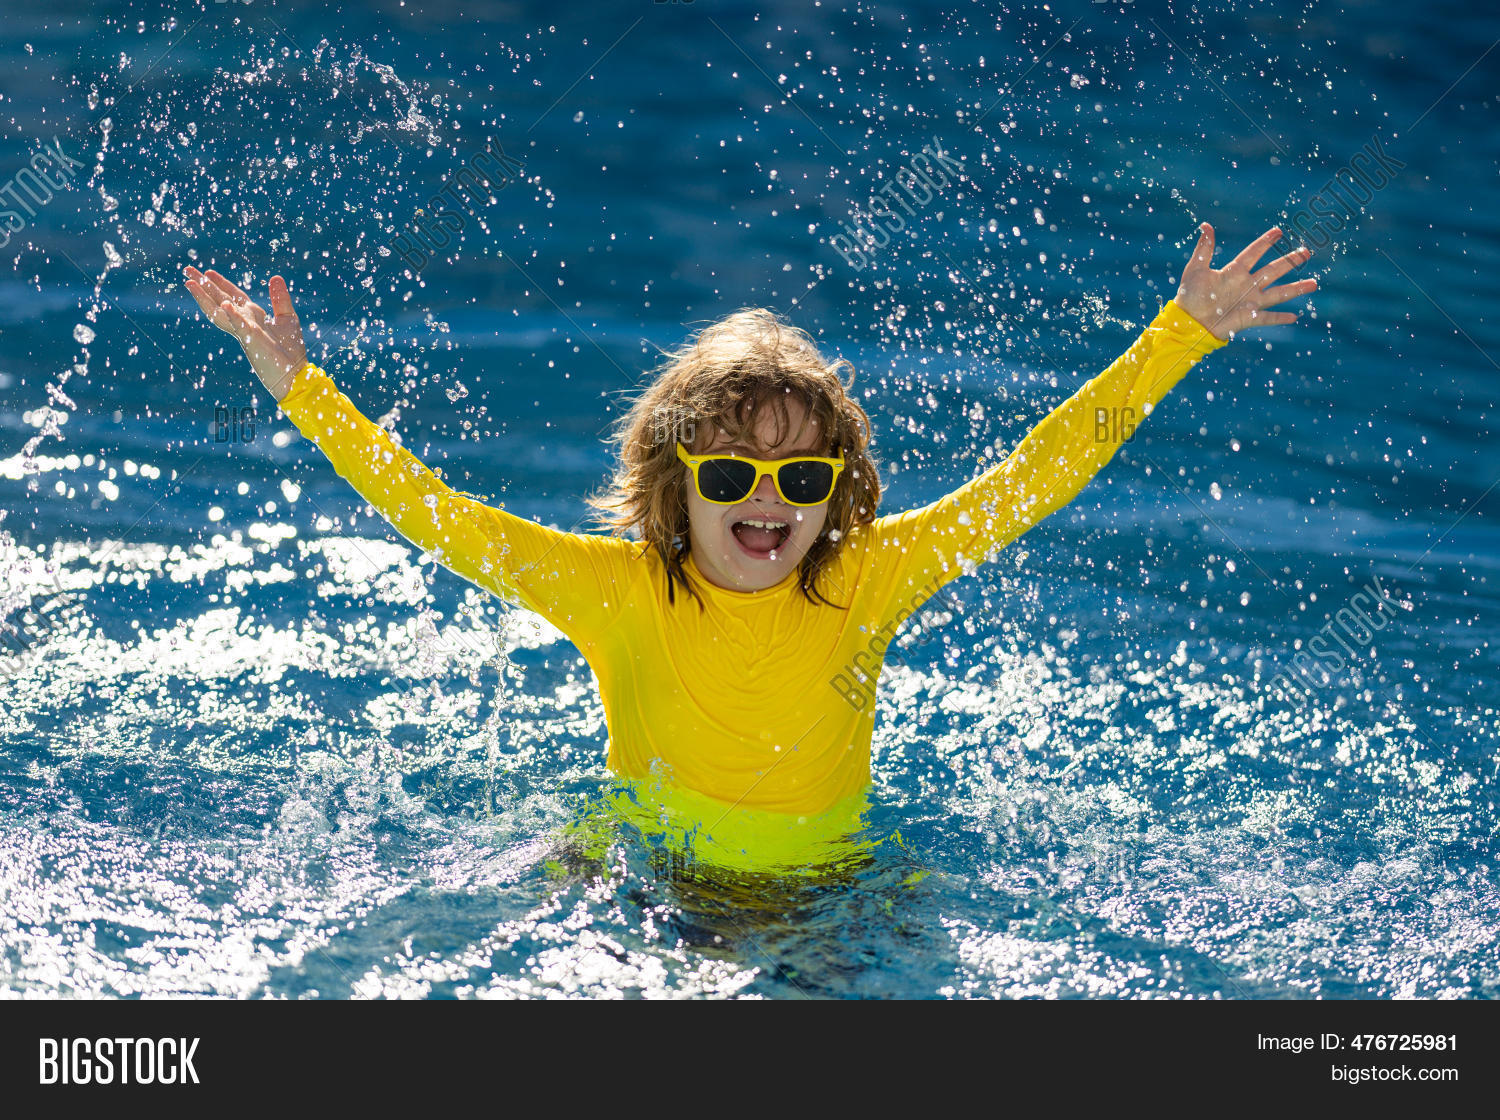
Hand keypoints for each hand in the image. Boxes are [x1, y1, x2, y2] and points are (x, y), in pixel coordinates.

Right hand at [184, 266, 307, 400]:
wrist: (294, 374)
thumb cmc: (291, 350)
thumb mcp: (287, 317)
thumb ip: (280, 298)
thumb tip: (275, 277)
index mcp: (252, 316)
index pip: (233, 296)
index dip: (220, 283)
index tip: (207, 272)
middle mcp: (244, 322)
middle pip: (220, 299)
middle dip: (204, 285)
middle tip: (187, 270)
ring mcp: (246, 331)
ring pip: (220, 312)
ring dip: (204, 298)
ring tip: (191, 283)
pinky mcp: (253, 340)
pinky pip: (240, 326)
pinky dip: (232, 315)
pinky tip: (224, 304)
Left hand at [1174, 224, 1317, 340]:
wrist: (1188, 322)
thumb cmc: (1189, 297)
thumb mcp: (1196, 269)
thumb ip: (1204, 249)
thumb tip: (1206, 225)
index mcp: (1234, 271)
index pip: (1253, 253)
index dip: (1265, 242)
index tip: (1278, 231)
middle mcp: (1246, 285)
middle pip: (1273, 270)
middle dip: (1290, 261)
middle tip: (1306, 252)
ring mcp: (1249, 302)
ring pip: (1278, 293)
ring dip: (1296, 289)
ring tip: (1314, 284)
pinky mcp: (1248, 318)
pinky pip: (1267, 318)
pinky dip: (1280, 318)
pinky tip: (1294, 317)